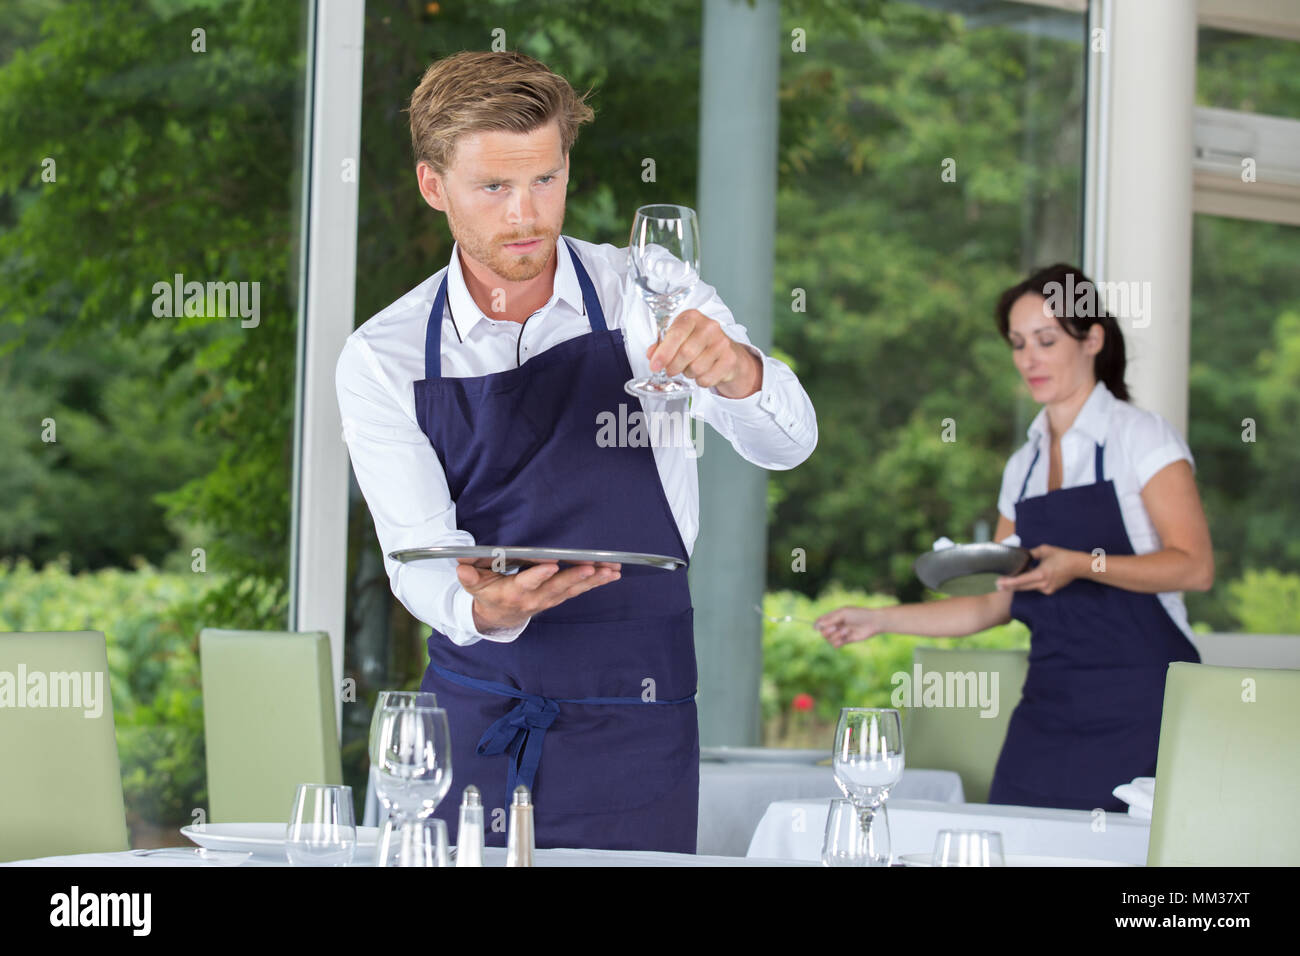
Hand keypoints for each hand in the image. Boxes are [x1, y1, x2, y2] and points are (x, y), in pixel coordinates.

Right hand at [456, 559, 620, 631]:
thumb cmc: (487, 594)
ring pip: (573, 589)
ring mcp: (549, 600)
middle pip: (557, 587)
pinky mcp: (559, 598)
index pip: (527, 582)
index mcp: (513, 592)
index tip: (551, 564)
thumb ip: (470, 576)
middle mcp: (534, 598)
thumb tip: (461, 567)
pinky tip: (612, 574)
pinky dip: (596, 582)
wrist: (498, 617)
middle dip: (575, 577)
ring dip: (593, 580)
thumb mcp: (474, 586)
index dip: (538, 575)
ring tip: (611, 570)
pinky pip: (579, 590)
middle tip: (592, 567)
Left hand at [645, 309, 762, 397]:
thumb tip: (651, 355)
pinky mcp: (730, 359)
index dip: (663, 353)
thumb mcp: (678, 339)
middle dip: (673, 366)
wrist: (727, 353)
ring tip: (691, 368)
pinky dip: (700, 381)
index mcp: (692, 317)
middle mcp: (709, 326)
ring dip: (688, 373)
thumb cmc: (698, 344)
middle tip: (670, 370)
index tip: (654, 366)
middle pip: (686, 353)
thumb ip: (662, 346)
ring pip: (696, 368)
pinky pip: (707, 379)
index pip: (676, 334)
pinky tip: (703, 373)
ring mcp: (722, 342)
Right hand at [815, 607, 883, 647]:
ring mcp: (840, 633)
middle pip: (823, 632)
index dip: (817, 625)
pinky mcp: (846, 640)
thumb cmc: (858, 614)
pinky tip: (846, 637)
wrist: (873, 622)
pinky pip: (835, 645)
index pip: (820, 621)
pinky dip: (838, 642)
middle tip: (835, 627)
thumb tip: (816, 625)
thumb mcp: (843, 614)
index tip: (817, 628)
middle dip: (827, 631)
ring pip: (829, 639)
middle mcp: (836, 625)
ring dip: (837, 636)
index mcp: (834, 616)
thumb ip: (830, 619)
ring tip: (847, 631)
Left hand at [995, 544, 1083, 594]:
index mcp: (1041, 574)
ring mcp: (1047, 589)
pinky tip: (1024, 578)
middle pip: (1022, 587)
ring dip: (1018, 584)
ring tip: (1006, 582)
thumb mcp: (1045, 550)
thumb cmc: (1062, 556)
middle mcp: (1043, 584)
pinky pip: (1035, 587)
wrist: (1078, 566)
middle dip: (1009, 586)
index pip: (1021, 580)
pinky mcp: (1049, 590)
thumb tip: (1021, 555)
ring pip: (1028, 588)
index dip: (1009, 582)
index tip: (999, 582)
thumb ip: (1031, 553)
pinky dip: (1029, 583)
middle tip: (997, 585)